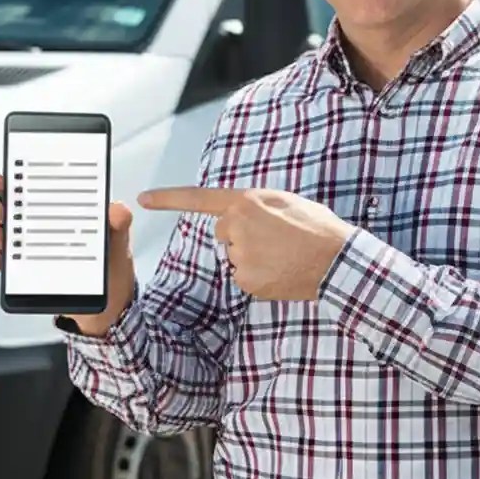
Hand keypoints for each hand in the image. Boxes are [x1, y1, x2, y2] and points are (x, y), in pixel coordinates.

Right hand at [0, 174, 136, 336]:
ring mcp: (28, 246)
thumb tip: (118, 209)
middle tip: (1, 213)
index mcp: (59, 209)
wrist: (110, 298)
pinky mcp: (24, 269)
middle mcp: (38, 224)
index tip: (1, 181)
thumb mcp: (119, 238)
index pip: (30, 188)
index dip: (10, 181)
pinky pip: (1, 262)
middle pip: (6, 208)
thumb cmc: (112, 259)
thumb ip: (119, 222)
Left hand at [137, 186, 354, 300]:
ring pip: (235, 256)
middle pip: (224, 233)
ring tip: (283, 254)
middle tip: (277, 238)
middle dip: (243, 236)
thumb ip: (254, 207)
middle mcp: (237, 226)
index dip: (169, 198)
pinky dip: (258, 276)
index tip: (143, 198)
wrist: (335, 260)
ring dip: (253, 257)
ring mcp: (240, 255)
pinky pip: (243, 276)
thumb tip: (239, 219)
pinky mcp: (246, 280)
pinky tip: (279, 271)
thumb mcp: (283, 202)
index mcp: (246, 202)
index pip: (199, 199)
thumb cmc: (315, 227)